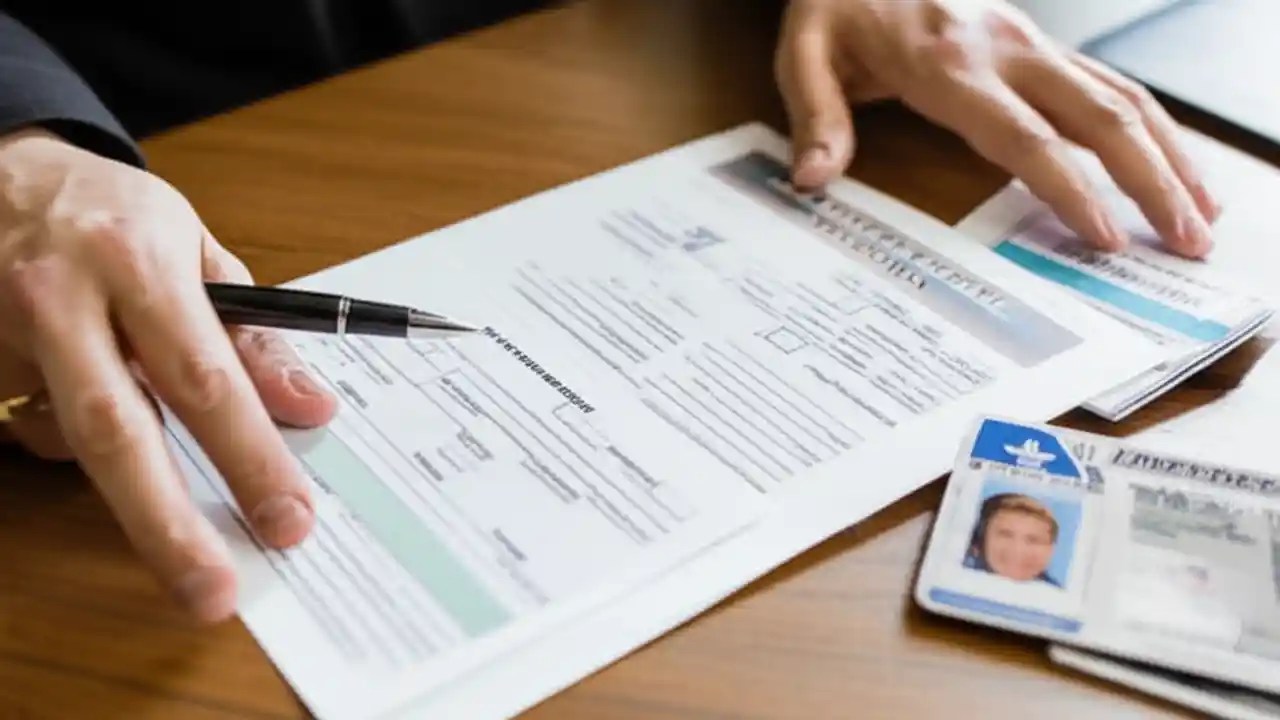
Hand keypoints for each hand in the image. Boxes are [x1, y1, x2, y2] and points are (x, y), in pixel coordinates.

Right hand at [0, 129, 336, 622]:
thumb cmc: (111, 214)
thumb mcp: (193, 247)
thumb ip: (252, 331)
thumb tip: (310, 408)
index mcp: (136, 261)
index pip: (206, 379)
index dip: (249, 457)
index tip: (287, 517)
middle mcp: (60, 299)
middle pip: (118, 436)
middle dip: (168, 526)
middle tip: (212, 590)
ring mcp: (1, 335)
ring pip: (68, 440)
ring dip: (119, 453)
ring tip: (125, 381)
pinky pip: (31, 428)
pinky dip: (69, 429)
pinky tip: (79, 377)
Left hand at [774, 0, 1218, 257]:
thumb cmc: (838, 3)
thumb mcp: (804, 53)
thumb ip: (815, 117)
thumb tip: (813, 178)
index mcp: (949, 63)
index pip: (1025, 136)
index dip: (1068, 189)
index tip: (1102, 238)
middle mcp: (1007, 50)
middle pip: (1100, 116)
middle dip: (1152, 182)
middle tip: (1186, 244)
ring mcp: (1033, 43)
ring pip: (1124, 97)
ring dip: (1172, 155)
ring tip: (1205, 214)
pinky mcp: (1042, 44)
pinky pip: (1113, 85)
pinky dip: (1155, 128)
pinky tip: (1176, 164)